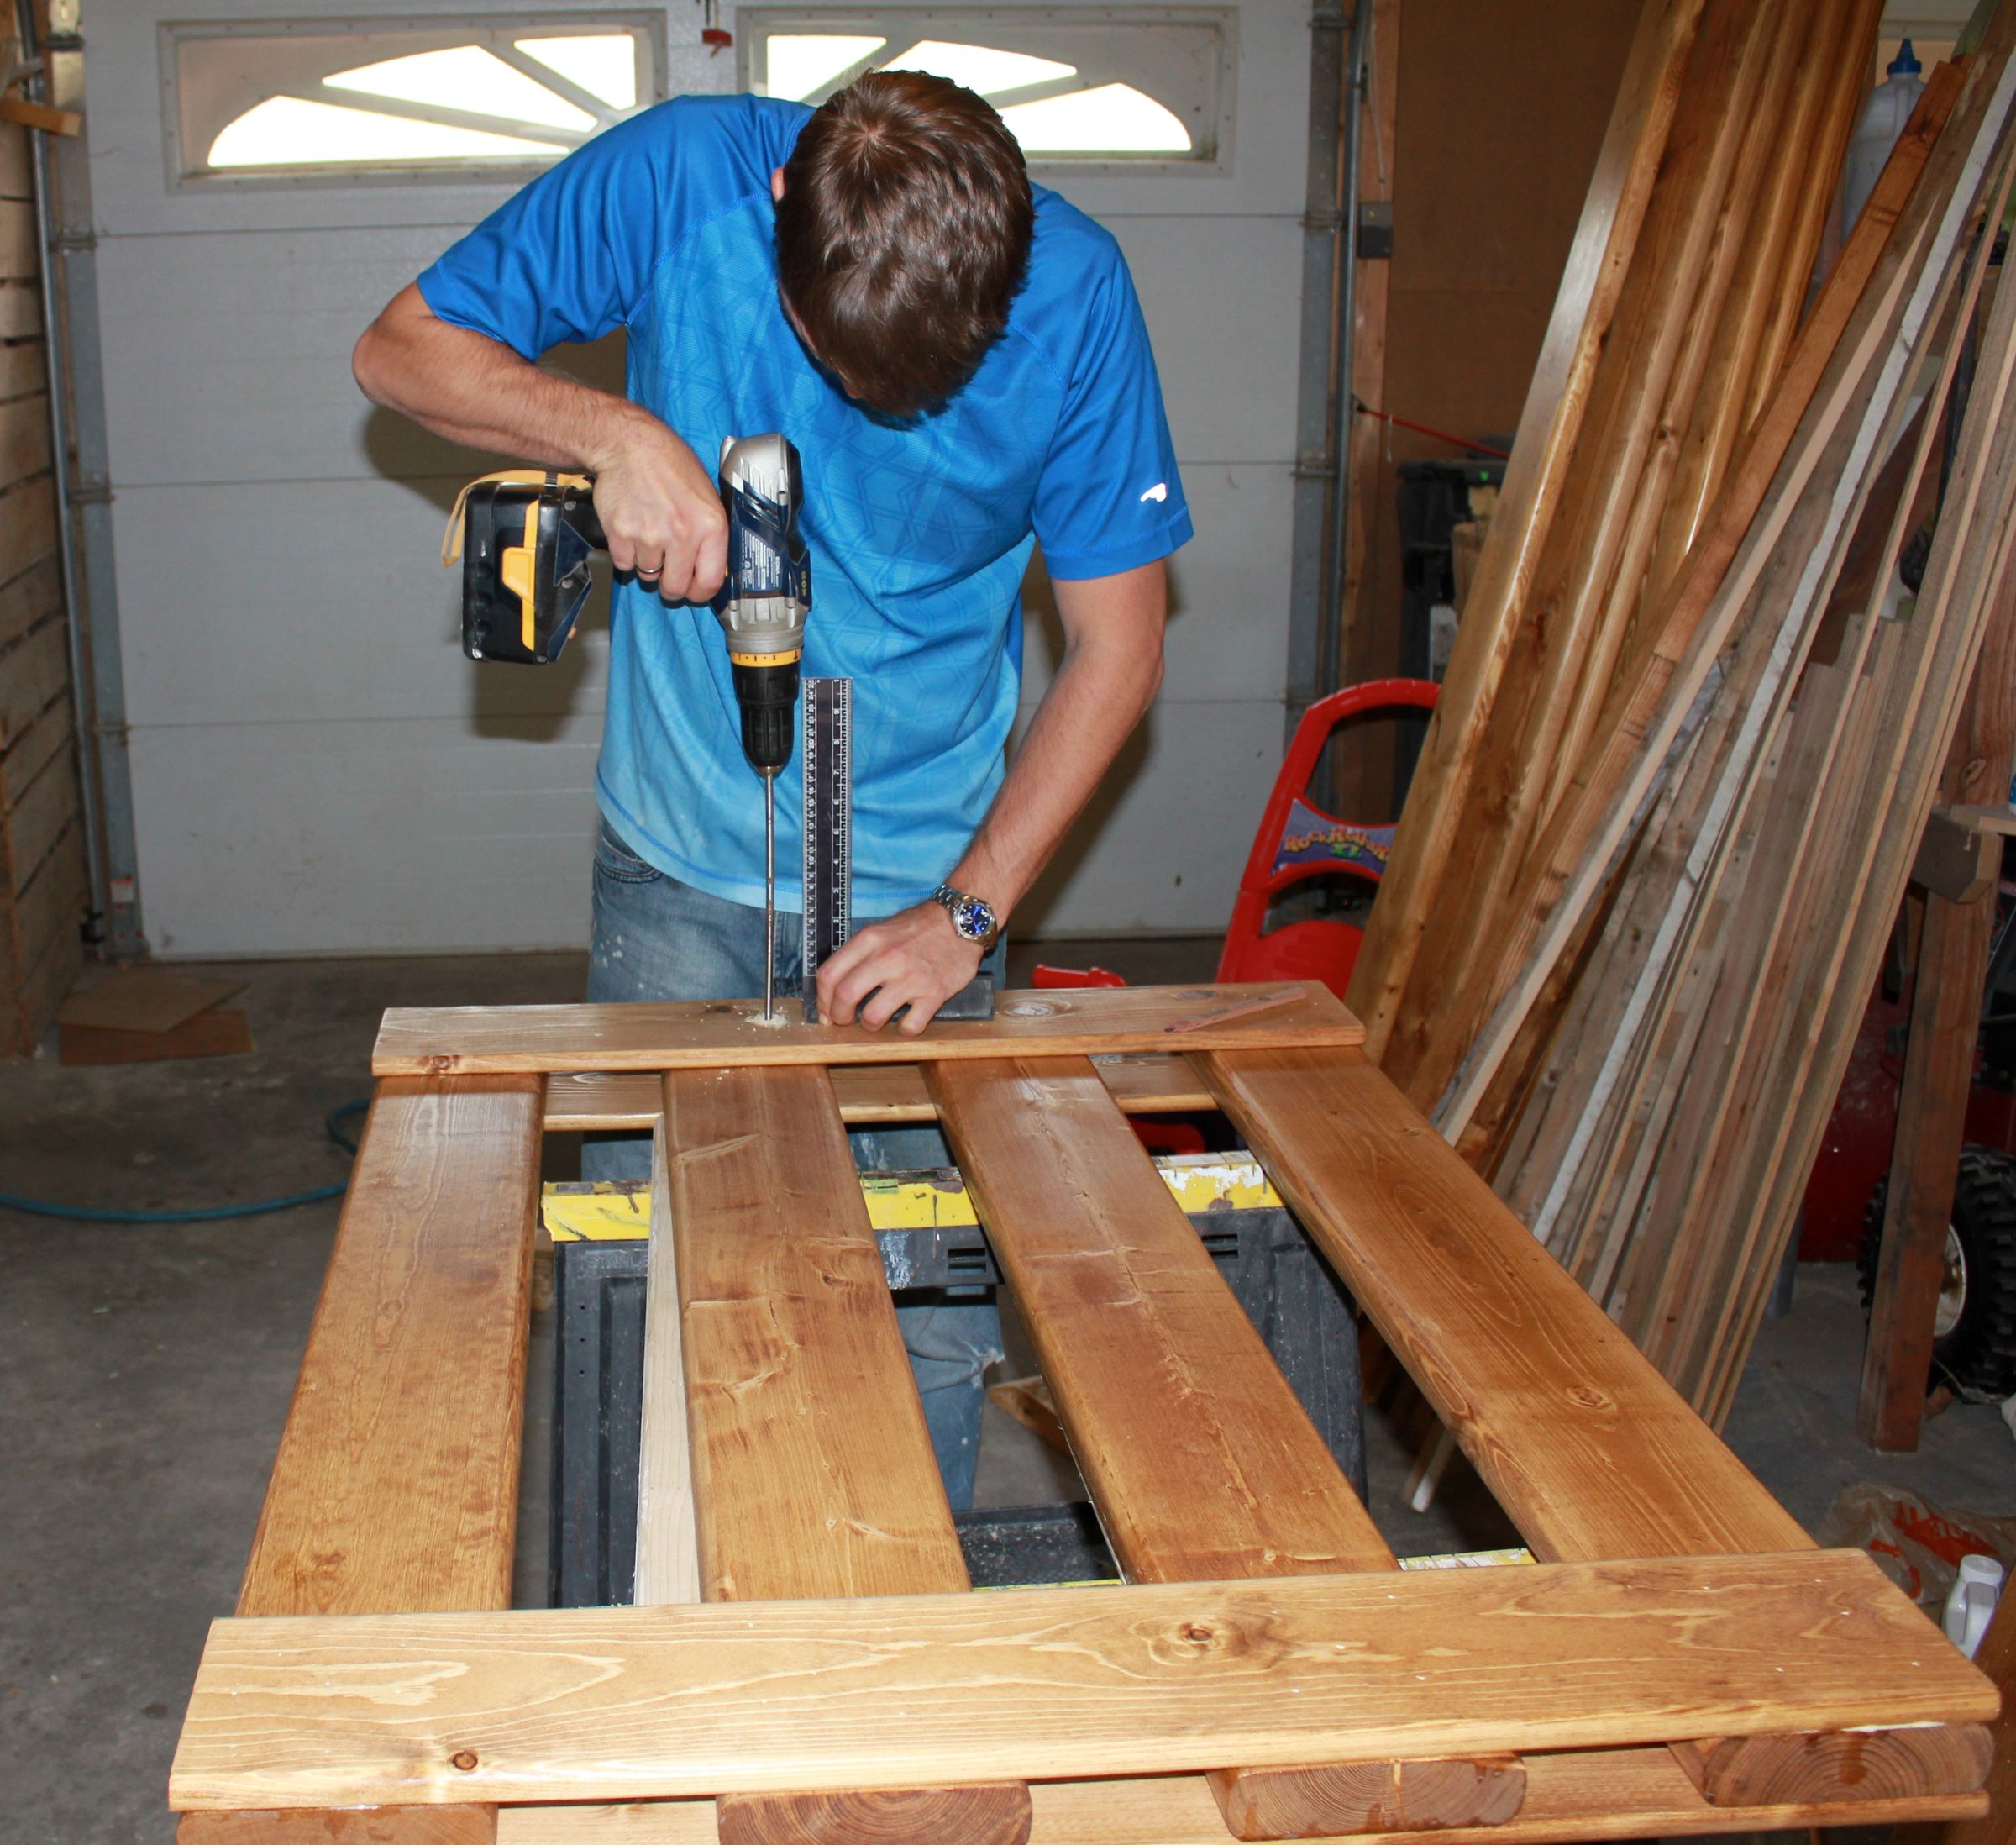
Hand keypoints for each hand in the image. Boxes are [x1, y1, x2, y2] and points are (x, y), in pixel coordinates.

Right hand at [588, 414, 727, 603]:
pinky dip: (626, 553)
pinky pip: (624, 563)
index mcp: (710, 525)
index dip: (700, 592)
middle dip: (670, 585)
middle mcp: (682, 534)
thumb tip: (710, 570)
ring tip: (648, 532)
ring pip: (647, 574)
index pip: (709, 583)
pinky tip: (632, 529)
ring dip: (647, 561)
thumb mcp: (707, 496)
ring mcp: (649, 535)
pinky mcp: (621, 534)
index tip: (693, 590)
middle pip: (675, 588)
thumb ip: (710, 535)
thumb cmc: (670, 465)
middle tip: (667, 572)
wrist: (630, 445)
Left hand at [816, 901, 985, 1035]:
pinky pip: (910, 1026)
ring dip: (870, 1026)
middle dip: (839, 1017)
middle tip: (845, 1021)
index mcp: (869, 940)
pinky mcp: (934, 994)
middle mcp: (887, 958)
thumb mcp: (882, 930)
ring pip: (873, 1017)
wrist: (962, 921)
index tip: (826, 1011)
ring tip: (876, 1020)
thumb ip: (859, 954)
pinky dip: (904, 1030)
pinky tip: (906, 1021)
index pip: (829, 975)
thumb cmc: (920, 927)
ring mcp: (911, 978)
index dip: (822, 1000)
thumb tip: (836, 986)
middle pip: (845, 997)